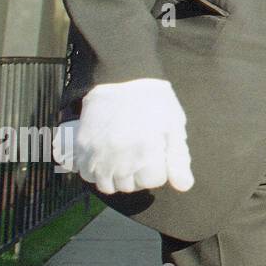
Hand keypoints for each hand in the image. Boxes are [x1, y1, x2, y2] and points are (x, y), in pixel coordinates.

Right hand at [67, 79, 193, 194]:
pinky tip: (107, 158)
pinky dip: (97, 172)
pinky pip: (87, 175)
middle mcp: (120, 157)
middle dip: (139, 175)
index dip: (159, 169)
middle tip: (141, 155)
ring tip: (125, 159)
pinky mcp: (81, 149)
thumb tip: (184, 187)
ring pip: (107, 185)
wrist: (121, 79)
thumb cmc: (154, 103)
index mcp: (146, 150)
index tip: (158, 155)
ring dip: (118, 177)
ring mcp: (97, 154)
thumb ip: (179, 159)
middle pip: (130, 186)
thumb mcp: (173, 126)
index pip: (153, 181)